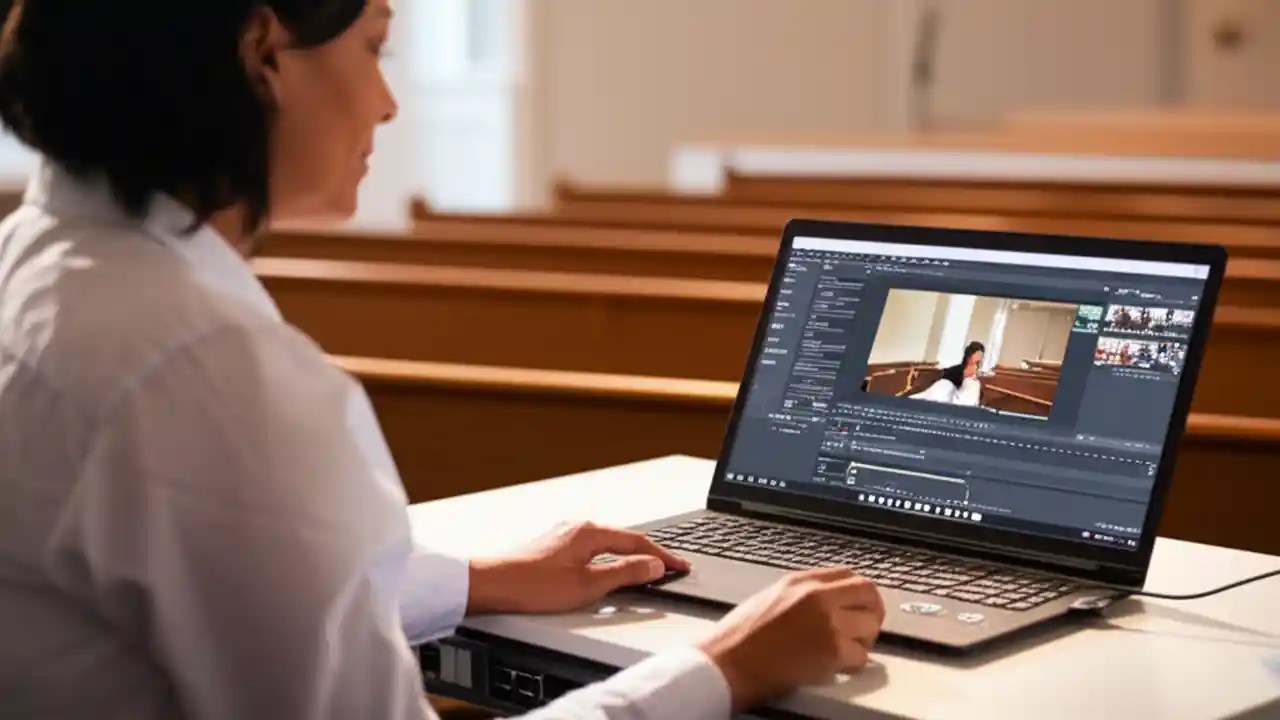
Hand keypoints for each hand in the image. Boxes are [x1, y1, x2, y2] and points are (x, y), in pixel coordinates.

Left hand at [467, 521, 691, 614]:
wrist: (491, 583)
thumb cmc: (532, 585)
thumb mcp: (587, 584)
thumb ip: (624, 573)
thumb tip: (653, 566)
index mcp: (590, 532)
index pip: (638, 542)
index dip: (662, 556)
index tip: (680, 566)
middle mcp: (578, 527)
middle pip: (624, 539)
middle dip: (650, 553)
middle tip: (671, 567)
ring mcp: (564, 535)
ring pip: (607, 543)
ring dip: (630, 555)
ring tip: (647, 569)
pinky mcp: (553, 546)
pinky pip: (592, 548)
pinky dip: (610, 557)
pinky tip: (610, 568)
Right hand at [697, 567, 884, 711]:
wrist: (726, 663)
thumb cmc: (737, 638)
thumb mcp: (769, 598)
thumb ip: (800, 595)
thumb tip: (825, 604)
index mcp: (799, 581)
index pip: (848, 575)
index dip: (859, 592)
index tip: (860, 605)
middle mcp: (816, 595)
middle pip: (868, 592)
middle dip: (872, 611)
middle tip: (866, 628)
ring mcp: (826, 621)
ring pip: (870, 625)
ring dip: (863, 641)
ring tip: (847, 651)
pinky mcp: (831, 650)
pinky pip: (861, 656)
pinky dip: (854, 665)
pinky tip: (837, 668)